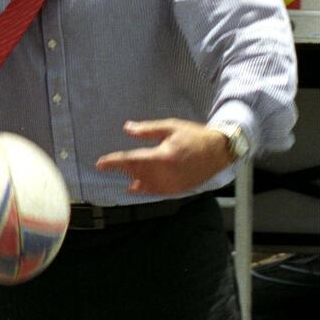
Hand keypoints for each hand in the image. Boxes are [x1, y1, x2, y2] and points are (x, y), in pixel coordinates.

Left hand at [95, 119, 231, 194]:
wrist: (220, 151)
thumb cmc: (194, 136)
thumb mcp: (170, 127)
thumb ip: (147, 130)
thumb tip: (126, 128)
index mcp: (163, 156)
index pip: (132, 161)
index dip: (114, 163)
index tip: (100, 164)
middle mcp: (167, 173)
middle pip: (136, 174)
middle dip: (121, 170)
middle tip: (106, 166)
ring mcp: (173, 184)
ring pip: (145, 185)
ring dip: (131, 180)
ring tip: (122, 175)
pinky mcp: (179, 190)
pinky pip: (157, 192)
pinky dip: (144, 189)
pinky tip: (136, 186)